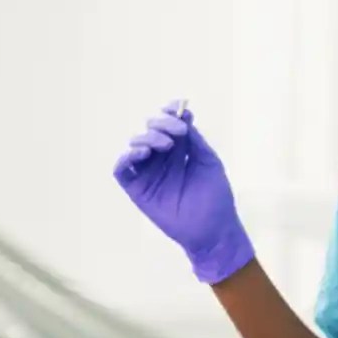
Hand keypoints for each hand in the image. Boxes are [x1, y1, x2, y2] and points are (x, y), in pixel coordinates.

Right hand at [113, 102, 254, 283]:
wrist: (213, 229)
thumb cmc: (215, 197)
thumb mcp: (209, 162)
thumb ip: (195, 140)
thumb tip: (184, 116)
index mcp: (179, 151)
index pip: (167, 125)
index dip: (169, 113)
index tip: (177, 107)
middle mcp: (161, 159)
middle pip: (150, 131)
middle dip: (161, 124)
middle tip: (178, 131)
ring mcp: (148, 174)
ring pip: (135, 145)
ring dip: (147, 138)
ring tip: (165, 145)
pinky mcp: (137, 190)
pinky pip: (122, 170)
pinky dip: (126, 157)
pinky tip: (142, 154)